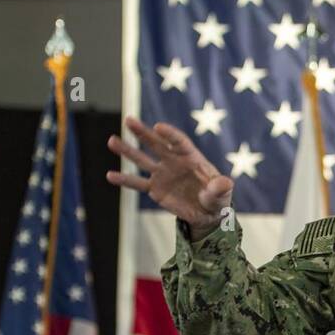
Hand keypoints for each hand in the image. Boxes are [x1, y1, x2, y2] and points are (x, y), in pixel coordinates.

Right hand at [107, 117, 233, 231]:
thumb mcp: (222, 194)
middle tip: (129, 120)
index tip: (158, 127)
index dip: (169, 135)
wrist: (207, 214)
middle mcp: (174, 162)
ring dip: (127, 151)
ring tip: (112, 141)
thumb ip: (221, 188)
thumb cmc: (217, 198)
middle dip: (143, 133)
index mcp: (191, 157)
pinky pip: (138, 183)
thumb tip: (224, 183)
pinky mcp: (155, 189)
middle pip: (157, 144)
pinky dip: (125, 180)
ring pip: (142, 160)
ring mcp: (162, 174)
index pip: (179, 142)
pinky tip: (110, 175)